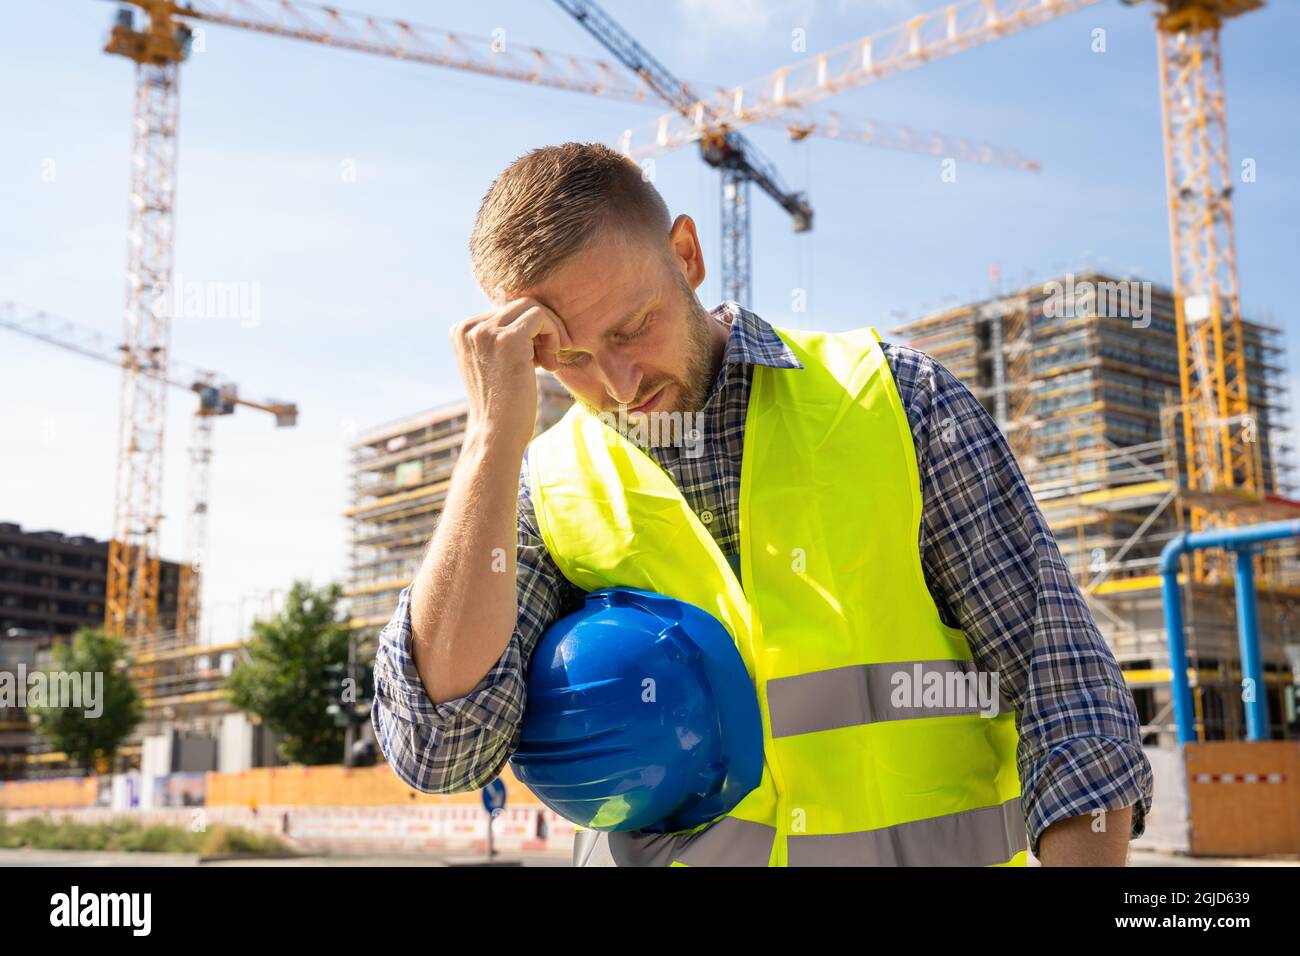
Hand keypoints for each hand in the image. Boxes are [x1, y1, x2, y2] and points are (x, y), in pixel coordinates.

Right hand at [450, 296, 569, 454]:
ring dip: (550, 331)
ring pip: (532, 307)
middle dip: (542, 330)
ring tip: (550, 362)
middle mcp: (468, 327)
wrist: (496, 435)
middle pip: (520, 305)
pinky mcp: (508, 339)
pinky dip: (554, 334)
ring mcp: (486, 332)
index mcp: (461, 331)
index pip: (505, 310)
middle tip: (549, 360)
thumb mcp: (497, 363)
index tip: (536, 361)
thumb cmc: (502, 405)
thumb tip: (527, 307)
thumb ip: (504, 336)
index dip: (528, 332)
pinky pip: (541, 317)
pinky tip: (552, 363)